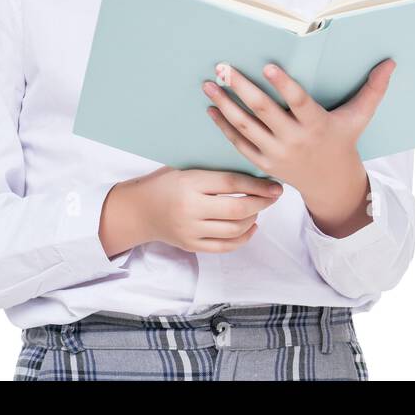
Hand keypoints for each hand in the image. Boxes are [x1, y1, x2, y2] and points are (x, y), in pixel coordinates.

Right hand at [101, 165, 284, 254]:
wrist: (139, 210)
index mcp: (189, 183)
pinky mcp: (191, 246)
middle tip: (273, 197)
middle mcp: (190, 209)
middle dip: (261, 203)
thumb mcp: (186, 167)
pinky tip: (251, 226)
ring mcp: (190, 231)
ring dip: (254, 219)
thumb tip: (255, 172)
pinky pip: (225, 246)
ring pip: (234, 230)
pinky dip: (243, 237)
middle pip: (237, 210)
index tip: (275, 185)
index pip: (232, 184)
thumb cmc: (166, 182)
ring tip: (259, 208)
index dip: (257, 186)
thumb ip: (215, 171)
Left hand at [200, 58, 395, 198]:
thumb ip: (373, 89)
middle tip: (223, 67)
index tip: (268, 66)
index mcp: (317, 124)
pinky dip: (223, 126)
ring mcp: (276, 153)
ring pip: (245, 126)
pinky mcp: (263, 162)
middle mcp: (295, 139)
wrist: (330, 182)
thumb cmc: (343, 141)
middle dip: (241, 88)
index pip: (298, 102)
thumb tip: (391, 62)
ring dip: (225, 104)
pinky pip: (238, 143)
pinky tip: (212, 107)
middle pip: (264, 111)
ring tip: (210, 84)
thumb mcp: (359, 117)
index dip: (284, 85)